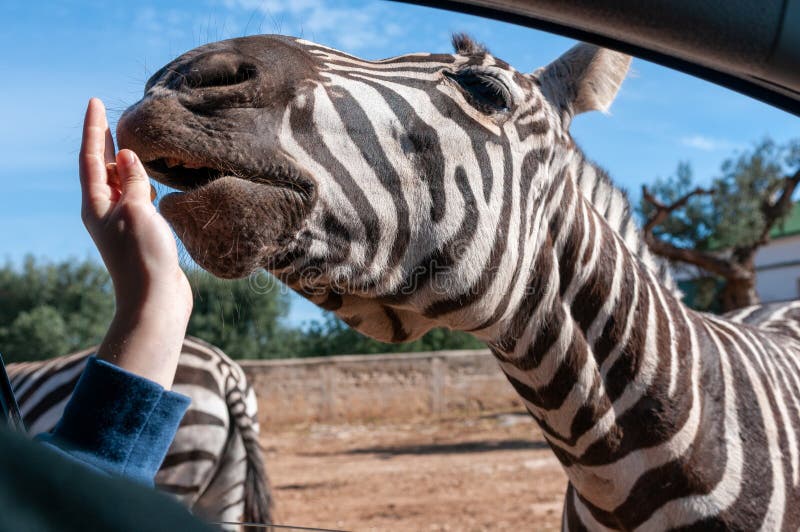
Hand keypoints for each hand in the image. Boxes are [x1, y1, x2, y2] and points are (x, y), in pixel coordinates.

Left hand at [80, 98, 191, 387]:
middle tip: (108, 116)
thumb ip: (132, 181)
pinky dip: (140, 184)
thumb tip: (128, 156)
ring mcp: (122, 224)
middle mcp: (105, 212)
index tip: (95, 102)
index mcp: (96, 205)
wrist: (155, 299)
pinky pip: (136, 200)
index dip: (95, 128)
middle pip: (102, 169)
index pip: (92, 157)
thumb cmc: (144, 257)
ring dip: (124, 163)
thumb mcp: (138, 211)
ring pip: (119, 184)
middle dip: (105, 142)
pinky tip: (149, 180)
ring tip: (131, 143)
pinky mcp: (140, 235)